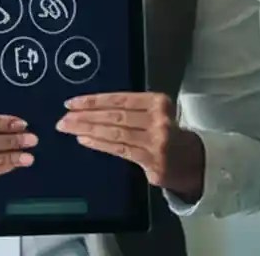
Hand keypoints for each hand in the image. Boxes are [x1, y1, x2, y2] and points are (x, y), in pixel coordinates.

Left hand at [57, 92, 204, 201]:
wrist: (197, 160)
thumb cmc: (169, 133)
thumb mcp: (155, 114)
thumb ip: (130, 109)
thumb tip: (90, 109)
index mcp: (158, 102)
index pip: (119, 99)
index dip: (93, 101)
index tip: (71, 103)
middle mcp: (158, 120)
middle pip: (114, 116)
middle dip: (84, 117)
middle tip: (63, 118)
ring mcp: (156, 141)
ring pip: (114, 132)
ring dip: (87, 130)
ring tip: (68, 128)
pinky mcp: (153, 161)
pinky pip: (120, 150)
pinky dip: (99, 144)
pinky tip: (84, 140)